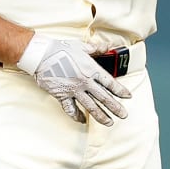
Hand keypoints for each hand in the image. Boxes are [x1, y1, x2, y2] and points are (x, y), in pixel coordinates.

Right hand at [16, 33, 132, 125]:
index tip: (128, 96)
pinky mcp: (62, 96)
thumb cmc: (61, 49)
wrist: (42, 56)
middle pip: (104, 98)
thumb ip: (97, 48)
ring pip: (90, 107)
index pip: (110, 83)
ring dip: (101, 116)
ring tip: (109, 123)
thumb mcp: (82, 46)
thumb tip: (108, 46)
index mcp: (91, 70)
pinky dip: (77, 116)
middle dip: (115, 108)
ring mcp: (74, 90)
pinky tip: (82, 120)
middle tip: (124, 115)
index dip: (120, 90)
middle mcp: (85, 82)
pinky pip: (71, 109)